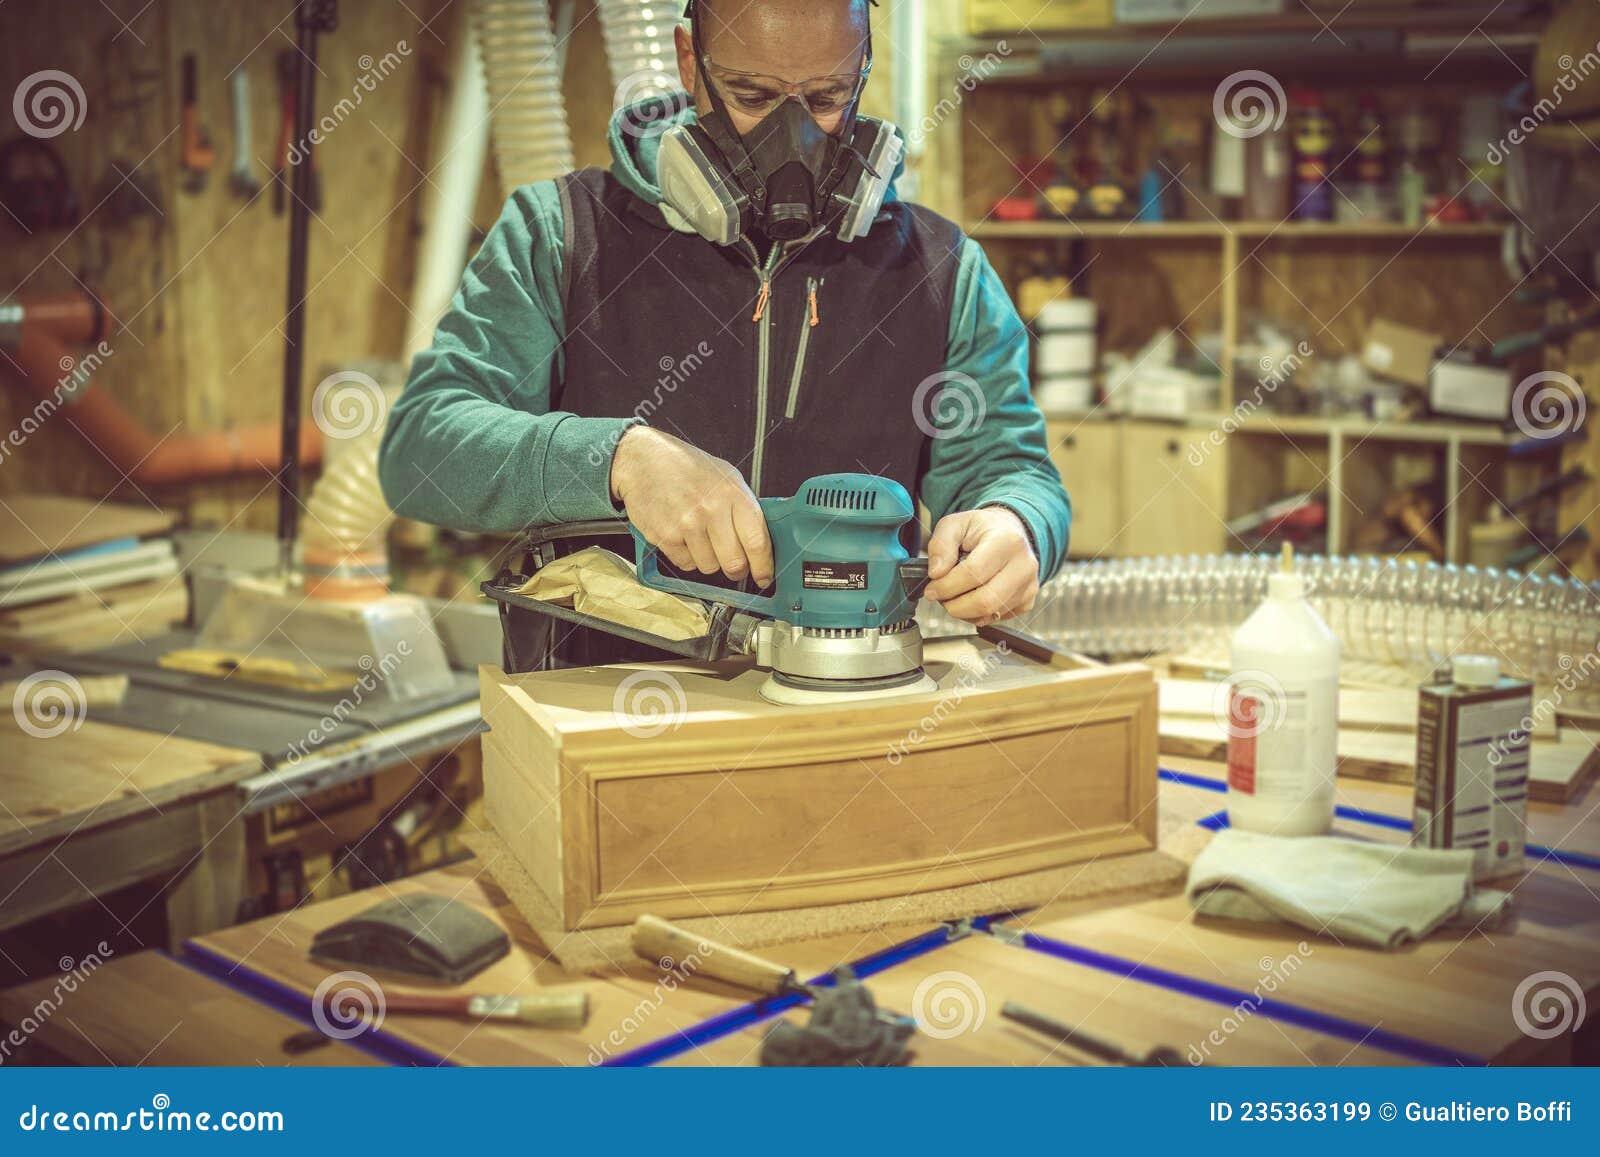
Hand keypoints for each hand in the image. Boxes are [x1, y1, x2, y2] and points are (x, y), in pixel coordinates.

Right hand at [610, 426, 773, 585]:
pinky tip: (682, 535)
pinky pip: (685, 564)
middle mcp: (711, 509)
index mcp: (732, 494)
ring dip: (709, 560)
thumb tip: (762, 542)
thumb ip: (744, 507)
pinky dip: (687, 556)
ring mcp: (686, 524)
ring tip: (700, 536)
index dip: (763, 566)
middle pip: (734, 563)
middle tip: (733, 564)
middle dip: (736, 569)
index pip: (757, 542)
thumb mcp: (726, 476)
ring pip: (709, 567)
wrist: (644, 460)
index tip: (764, 576)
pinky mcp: (665, 536)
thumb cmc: (687, 467)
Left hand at [923, 507, 1038, 624]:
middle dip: (954, 605)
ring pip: (990, 613)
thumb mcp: (954, 524)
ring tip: (955, 595)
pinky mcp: (1028, 601)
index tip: (931, 590)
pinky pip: (996, 618)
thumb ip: (941, 545)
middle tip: (941, 597)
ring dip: (963, 611)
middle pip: (985, 601)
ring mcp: (1029, 585)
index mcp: (1006, 540)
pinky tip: (971, 598)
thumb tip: (936, 573)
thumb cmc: (981, 528)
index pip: (974, 573)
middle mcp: (1024, 565)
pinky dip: (976, 614)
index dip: (947, 586)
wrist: (1009, 530)